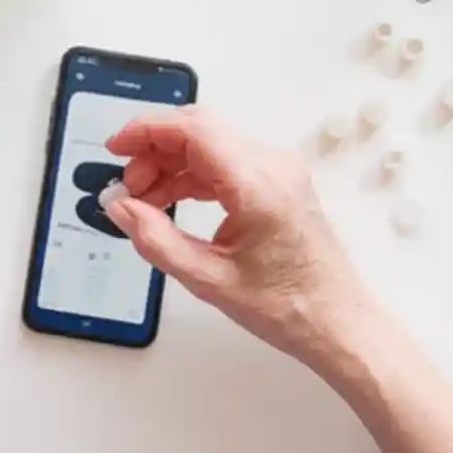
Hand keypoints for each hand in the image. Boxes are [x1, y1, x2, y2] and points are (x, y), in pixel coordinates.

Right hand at [103, 108, 367, 367]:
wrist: (338, 322)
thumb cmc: (288, 307)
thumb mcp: (209, 280)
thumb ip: (156, 240)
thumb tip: (120, 208)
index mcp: (258, 185)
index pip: (193, 129)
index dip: (146, 130)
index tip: (115, 148)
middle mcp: (272, 166)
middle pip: (198, 131)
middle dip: (153, 150)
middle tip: (126, 188)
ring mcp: (278, 171)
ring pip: (209, 145)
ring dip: (170, 165)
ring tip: (143, 202)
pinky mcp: (278, 183)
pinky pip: (225, 163)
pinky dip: (192, 176)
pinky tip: (170, 202)